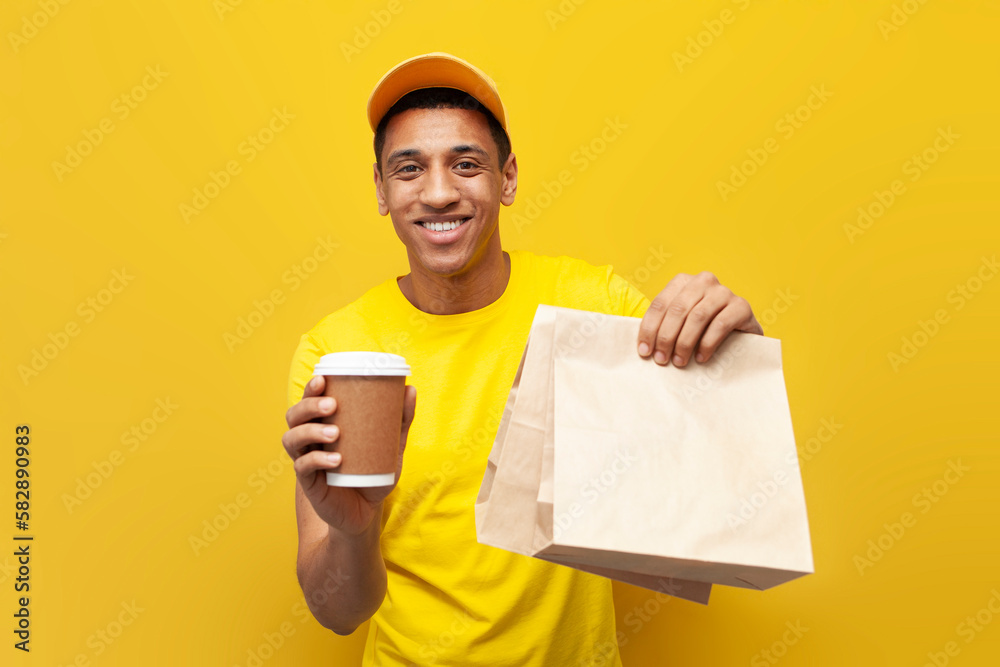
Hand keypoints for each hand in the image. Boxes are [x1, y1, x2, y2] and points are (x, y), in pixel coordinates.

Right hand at [282, 375, 416, 535]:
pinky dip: (317, 460)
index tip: (322, 378)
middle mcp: (310, 440)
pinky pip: (303, 468)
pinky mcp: (309, 484)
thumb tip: (410, 389)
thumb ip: (400, 420)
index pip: (309, 400)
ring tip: (335, 433)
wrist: (367, 511)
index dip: (310, 388)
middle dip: (308, 406)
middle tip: (331, 405)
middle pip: (294, 416)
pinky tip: (336, 460)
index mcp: (323, 424)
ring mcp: (306, 461)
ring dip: (310, 431)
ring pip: (292, 439)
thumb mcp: (391, 446)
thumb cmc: (373, 472)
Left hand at [637, 271, 761, 366]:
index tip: (644, 352)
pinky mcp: (742, 306)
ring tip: (679, 362)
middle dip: (666, 338)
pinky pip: (720, 324)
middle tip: (661, 360)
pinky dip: (707, 343)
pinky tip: (700, 358)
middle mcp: (703, 281)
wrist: (741, 332)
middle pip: (677, 310)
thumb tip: (643, 348)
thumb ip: (664, 325)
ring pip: (697, 317)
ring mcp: (724, 292)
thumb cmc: (703, 328)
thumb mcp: (681, 322)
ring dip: (684, 342)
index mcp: (683, 281)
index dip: (649, 329)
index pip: (660, 304)